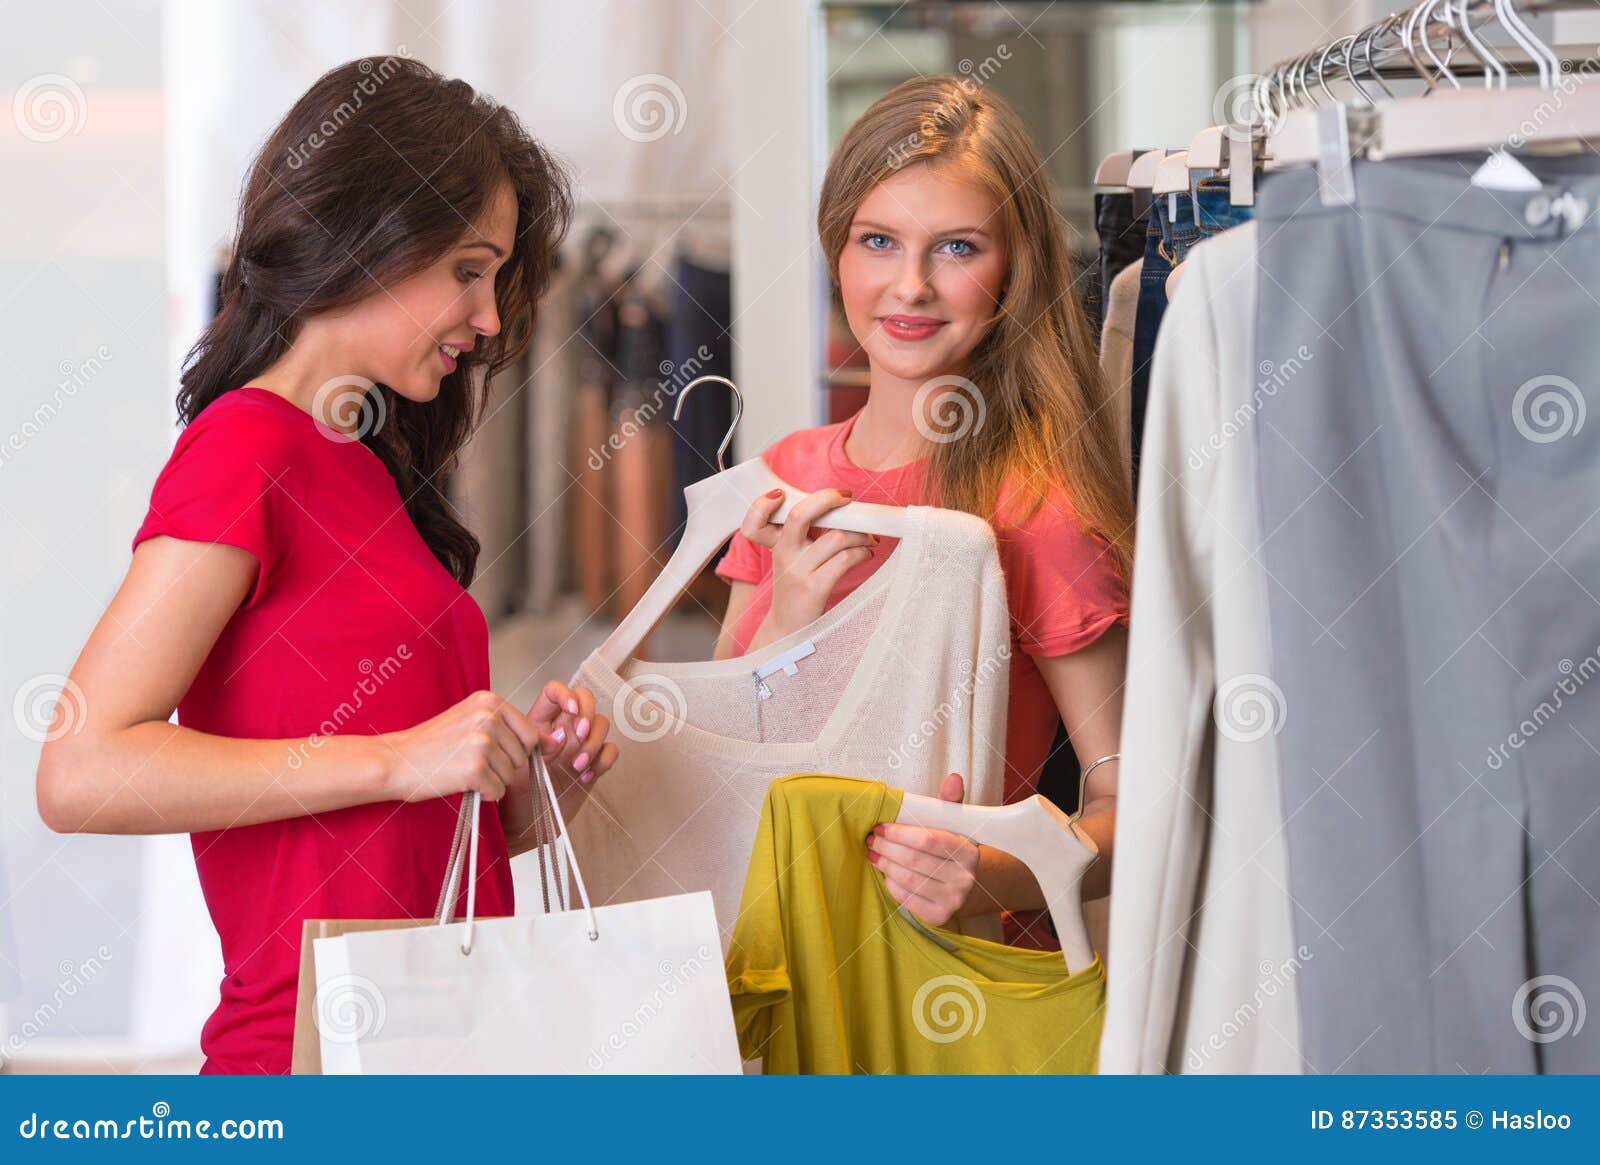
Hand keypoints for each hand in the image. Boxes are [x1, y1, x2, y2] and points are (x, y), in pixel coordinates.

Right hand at [382, 690, 545, 803]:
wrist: (395, 760)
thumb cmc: (433, 744)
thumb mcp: (472, 721)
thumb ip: (510, 727)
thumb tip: (556, 741)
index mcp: (489, 700)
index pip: (530, 733)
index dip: (517, 751)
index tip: (495, 756)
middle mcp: (489, 716)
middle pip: (524, 755)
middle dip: (506, 766)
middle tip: (475, 764)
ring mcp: (483, 741)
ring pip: (512, 775)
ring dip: (493, 780)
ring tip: (465, 771)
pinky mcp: (475, 767)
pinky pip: (498, 791)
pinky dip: (484, 794)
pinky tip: (463, 783)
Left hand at [526, 679, 616, 786]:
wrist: (528, 818)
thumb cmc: (518, 789)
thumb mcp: (521, 761)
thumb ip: (539, 743)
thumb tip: (562, 733)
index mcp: (541, 720)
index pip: (554, 691)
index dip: (565, 694)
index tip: (570, 709)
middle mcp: (563, 726)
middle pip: (586, 698)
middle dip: (587, 713)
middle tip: (580, 734)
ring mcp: (581, 742)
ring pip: (601, 723)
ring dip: (592, 743)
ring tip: (577, 766)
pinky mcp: (594, 761)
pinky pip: (611, 750)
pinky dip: (602, 761)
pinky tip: (586, 776)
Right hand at [740, 486, 877, 650]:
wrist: (788, 631)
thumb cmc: (795, 590)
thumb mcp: (789, 560)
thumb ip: (802, 536)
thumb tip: (840, 510)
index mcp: (775, 545)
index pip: (754, 521)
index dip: (762, 504)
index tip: (781, 495)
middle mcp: (783, 555)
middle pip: (800, 515)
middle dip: (828, 499)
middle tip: (846, 498)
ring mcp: (798, 572)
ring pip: (835, 537)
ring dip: (860, 534)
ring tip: (868, 539)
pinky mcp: (815, 588)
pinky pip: (845, 559)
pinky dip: (862, 552)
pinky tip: (866, 554)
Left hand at [866, 772, 981, 925]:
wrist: (973, 886)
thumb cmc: (955, 849)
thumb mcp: (956, 825)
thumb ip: (949, 802)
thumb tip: (952, 778)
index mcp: (967, 851)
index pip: (927, 840)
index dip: (899, 833)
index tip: (881, 826)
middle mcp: (963, 878)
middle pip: (913, 861)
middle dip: (886, 847)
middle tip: (872, 839)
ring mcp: (952, 900)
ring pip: (907, 880)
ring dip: (885, 864)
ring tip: (874, 853)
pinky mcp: (939, 917)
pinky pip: (906, 899)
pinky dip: (891, 884)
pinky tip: (887, 872)